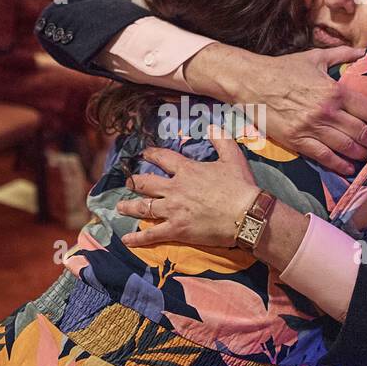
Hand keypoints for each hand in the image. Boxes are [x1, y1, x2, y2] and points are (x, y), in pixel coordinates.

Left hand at [119, 132, 260, 248]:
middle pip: (146, 183)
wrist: (246, 214)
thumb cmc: (240, 186)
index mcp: (187, 170)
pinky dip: (138, 238)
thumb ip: (221, 139)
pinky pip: (152, 234)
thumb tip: (212, 125)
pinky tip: (126, 240)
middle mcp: (175, 188)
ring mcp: (173, 210)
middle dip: (135, 182)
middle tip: (128, 182)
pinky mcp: (177, 230)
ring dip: (130, 207)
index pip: (163, 158)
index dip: (151, 154)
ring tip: (120, 207)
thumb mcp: (233, 157)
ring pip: (144, 207)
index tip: (144, 153)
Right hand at [213, 44, 366, 175]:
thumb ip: (342, 55)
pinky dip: (339, 165)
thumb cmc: (283, 69)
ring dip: (361, 154)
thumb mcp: (315, 57)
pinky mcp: (297, 140)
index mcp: (334, 91)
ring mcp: (311, 128)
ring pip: (345, 147)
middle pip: (361, 132)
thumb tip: (364, 51)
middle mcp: (326, 111)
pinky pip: (324, 157)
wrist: (252, 82)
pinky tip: (348, 168)